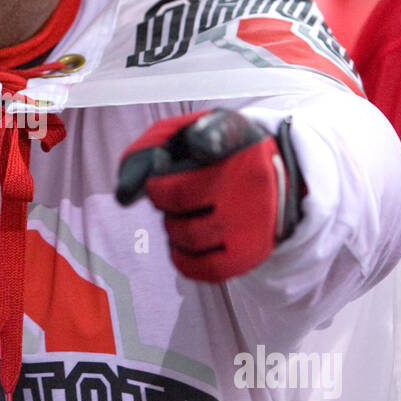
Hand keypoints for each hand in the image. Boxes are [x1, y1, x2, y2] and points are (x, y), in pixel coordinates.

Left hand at [116, 108, 304, 281]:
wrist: (278, 179)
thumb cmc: (215, 157)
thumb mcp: (189, 134)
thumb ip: (148, 150)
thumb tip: (123, 196)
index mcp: (235, 138)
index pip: (217, 135)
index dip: (205, 139)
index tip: (200, 144)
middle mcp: (248, 179)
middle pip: (176, 196)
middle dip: (163, 195)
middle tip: (178, 191)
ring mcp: (252, 220)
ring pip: (184, 233)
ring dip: (173, 225)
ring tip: (189, 214)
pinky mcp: (249, 253)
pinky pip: (199, 266)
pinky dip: (182, 255)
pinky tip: (187, 241)